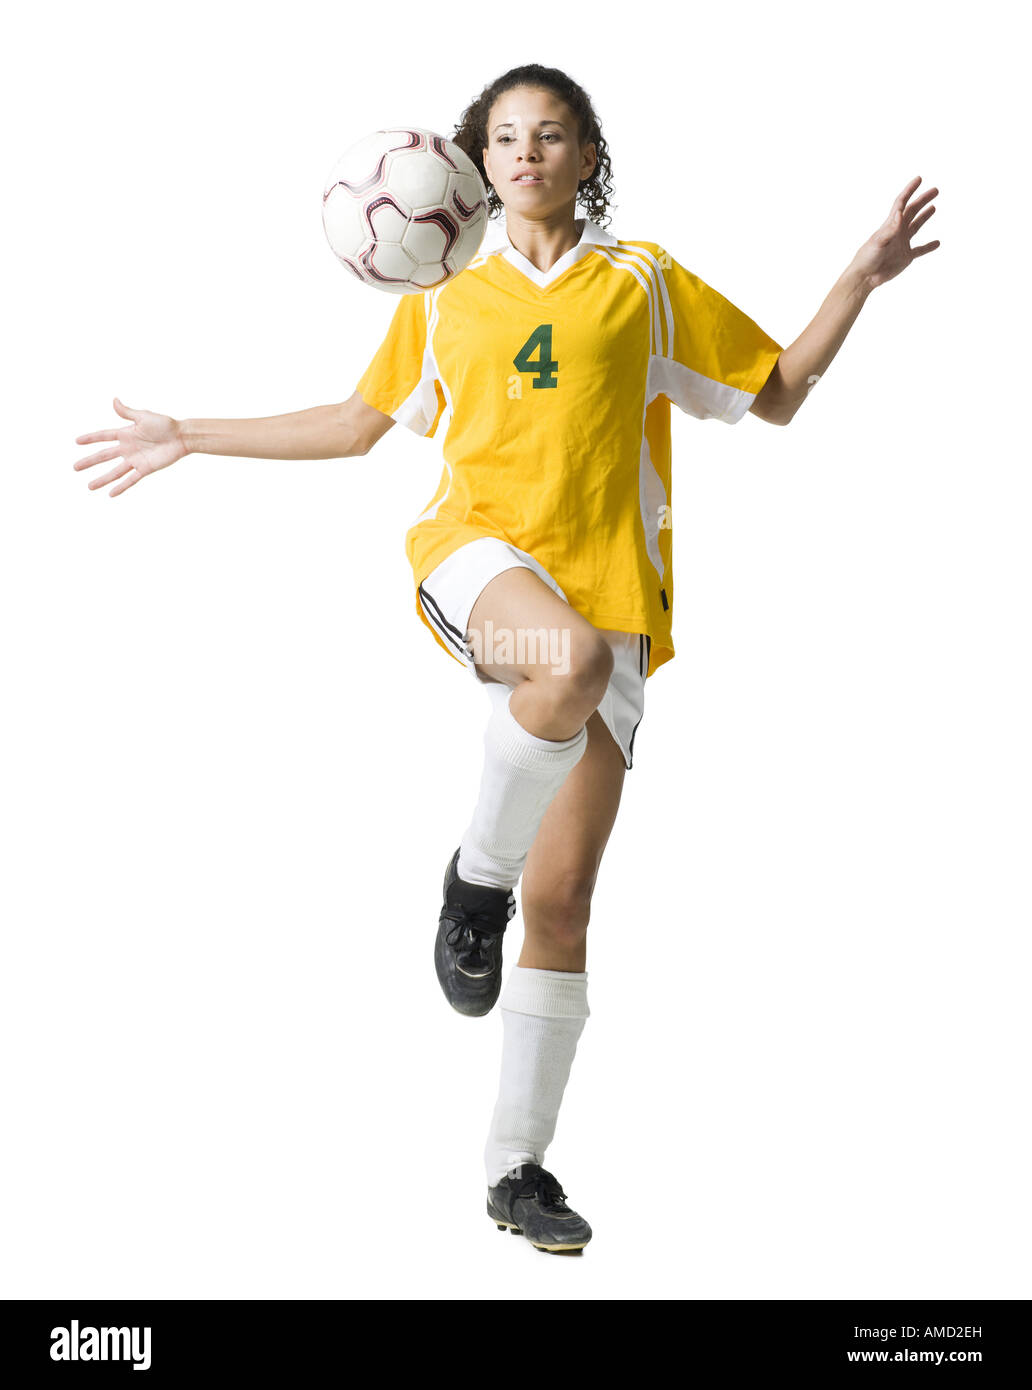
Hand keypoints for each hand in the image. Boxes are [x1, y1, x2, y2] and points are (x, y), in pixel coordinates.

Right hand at [73, 397, 187, 496]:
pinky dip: (121, 487)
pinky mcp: (145, 469)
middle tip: (75, 467)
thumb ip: (127, 412)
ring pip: (114, 472)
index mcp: (125, 433)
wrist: (182, 437)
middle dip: (90, 462)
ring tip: (89, 487)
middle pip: (104, 456)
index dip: (90, 439)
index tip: (77, 441)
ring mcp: (135, 460)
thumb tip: (114, 400)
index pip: (103, 437)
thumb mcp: (144, 416)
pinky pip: (130, 479)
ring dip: (102, 479)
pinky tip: (110, 494)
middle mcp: (127, 448)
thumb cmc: (165, 424)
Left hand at [853, 176, 940, 291]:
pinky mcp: (905, 257)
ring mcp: (902, 244)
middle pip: (912, 211)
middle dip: (923, 200)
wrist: (865, 277)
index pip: (902, 203)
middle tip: (935, 190)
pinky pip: (920, 250)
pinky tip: (937, 243)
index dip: (910, 190)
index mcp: (890, 224)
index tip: (919, 179)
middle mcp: (897, 231)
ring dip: (925, 216)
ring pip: (916, 226)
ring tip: (934, 207)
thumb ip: (890, 228)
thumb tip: (900, 212)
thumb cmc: (867, 258)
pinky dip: (929, 247)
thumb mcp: (878, 242)